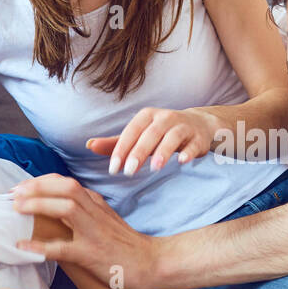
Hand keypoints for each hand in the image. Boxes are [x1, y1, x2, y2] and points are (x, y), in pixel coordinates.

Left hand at [11, 175, 162, 288]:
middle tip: (12, 194)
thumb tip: (56, 210)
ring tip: (16, 209)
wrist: (154, 263)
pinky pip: (63, 248)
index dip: (41, 181)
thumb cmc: (128, 247)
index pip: (66, 183)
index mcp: (97, 205)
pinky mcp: (92, 254)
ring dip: (38, 205)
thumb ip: (86, 213)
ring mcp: (95, 233)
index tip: (22, 187)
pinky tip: (22, 247)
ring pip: (65, 208)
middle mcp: (96, 213)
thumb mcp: (107, 221)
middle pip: (65, 187)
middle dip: (36, 186)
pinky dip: (40, 246)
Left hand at [86, 107, 220, 175]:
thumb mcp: (139, 135)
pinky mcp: (198, 137)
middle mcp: (164, 118)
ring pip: (172, 137)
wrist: (198, 125)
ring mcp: (183, 126)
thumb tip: (89, 145)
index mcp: (146, 116)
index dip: (121, 149)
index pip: (131, 132)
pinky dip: (189, 152)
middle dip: (139, 152)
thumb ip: (116, 142)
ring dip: (163, 152)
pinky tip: (183, 162)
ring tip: (155, 168)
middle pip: (150, 134)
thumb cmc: (162, 132)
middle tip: (129, 172)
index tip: (113, 169)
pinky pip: (193, 144)